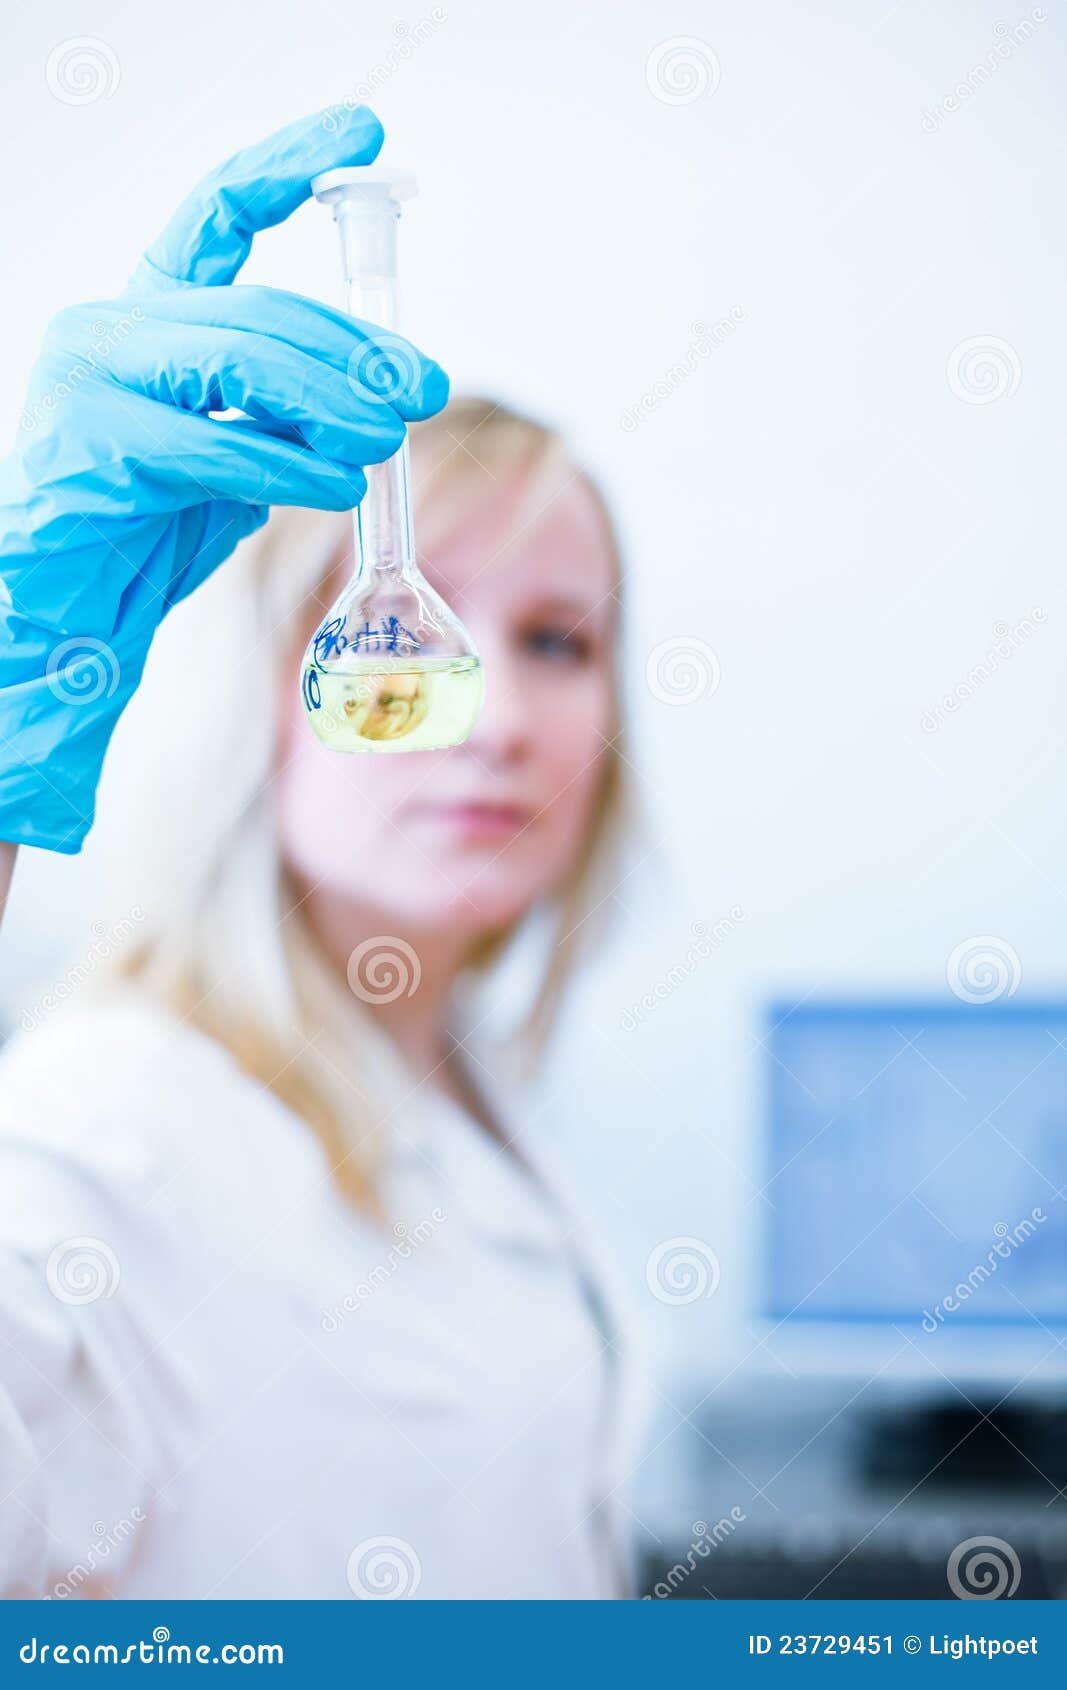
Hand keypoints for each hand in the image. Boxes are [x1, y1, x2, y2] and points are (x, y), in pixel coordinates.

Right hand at [0, 106, 447, 853]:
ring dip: (331, 400)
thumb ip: (284, 412)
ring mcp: (93, 378)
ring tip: (388, 438)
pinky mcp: (96, 446)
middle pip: (257, 309)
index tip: (364, 139)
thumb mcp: (232, 454)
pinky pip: (213, 446)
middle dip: (354, 348)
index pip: (217, 213)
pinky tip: (341, 489)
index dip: (290, 166)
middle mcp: (112, 326)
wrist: (66, 607)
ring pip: (239, 361)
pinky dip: (289, 467)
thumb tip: (381, 401)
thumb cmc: (148, 531)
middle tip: (421, 388)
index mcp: (146, 313)